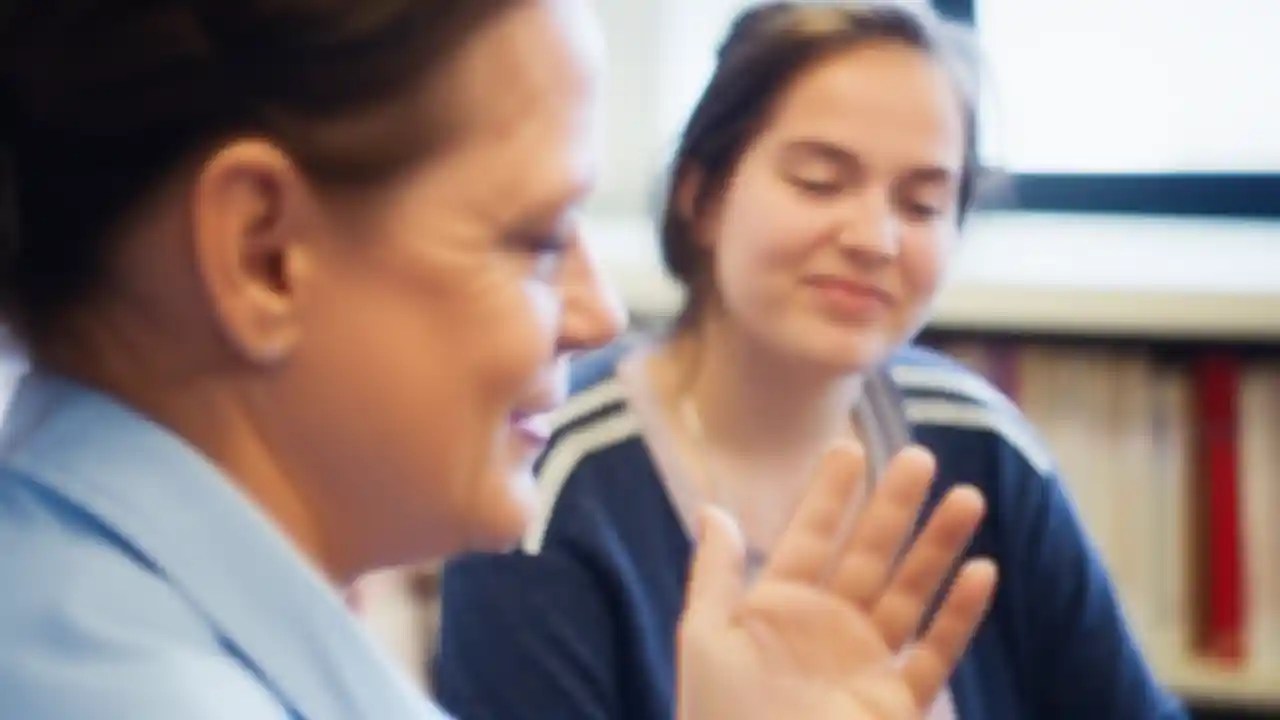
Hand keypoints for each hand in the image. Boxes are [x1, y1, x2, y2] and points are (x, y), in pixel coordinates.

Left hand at [676, 443, 996, 719]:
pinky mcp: (896, 702)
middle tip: (919, 457)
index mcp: (777, 609)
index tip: (849, 446)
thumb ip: (715, 574)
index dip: (829, 495)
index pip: (809, 538)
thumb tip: (713, 508)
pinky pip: (935, 652)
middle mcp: (826, 629)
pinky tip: (981, 571)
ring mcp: (864, 664)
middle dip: (893, 507)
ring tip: (967, 497)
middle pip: (868, 555)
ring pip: (909, 593)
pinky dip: (958, 615)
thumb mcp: (707, 639)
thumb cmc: (722, 717)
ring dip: (937, 548)